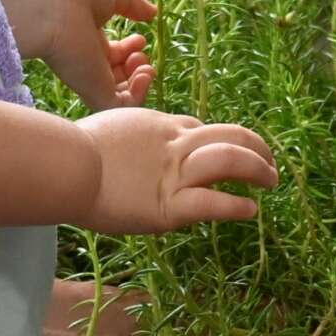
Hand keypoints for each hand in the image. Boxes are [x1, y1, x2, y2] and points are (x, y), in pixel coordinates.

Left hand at [0, 0, 155, 111]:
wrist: (51, 11)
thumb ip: (133, 5)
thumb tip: (153, 13)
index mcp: (89, 41)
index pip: (114, 55)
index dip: (131, 49)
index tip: (140, 38)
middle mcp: (90, 64)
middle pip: (120, 76)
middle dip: (137, 65)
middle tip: (140, 54)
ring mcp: (92, 81)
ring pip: (124, 95)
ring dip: (142, 81)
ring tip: (144, 66)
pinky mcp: (95, 93)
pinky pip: (122, 106)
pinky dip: (140, 94)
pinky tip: (143, 75)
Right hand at [73, 108, 277, 234]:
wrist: (64, 166)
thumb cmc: (74, 150)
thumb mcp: (113, 126)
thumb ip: (135, 134)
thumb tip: (137, 143)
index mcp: (161, 125)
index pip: (202, 128)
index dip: (220, 140)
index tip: (228, 153)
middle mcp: (175, 145)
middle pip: (230, 136)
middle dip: (257, 147)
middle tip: (270, 162)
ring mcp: (174, 174)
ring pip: (230, 161)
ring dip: (259, 169)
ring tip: (271, 181)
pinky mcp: (169, 206)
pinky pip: (213, 202)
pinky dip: (237, 206)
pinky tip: (251, 211)